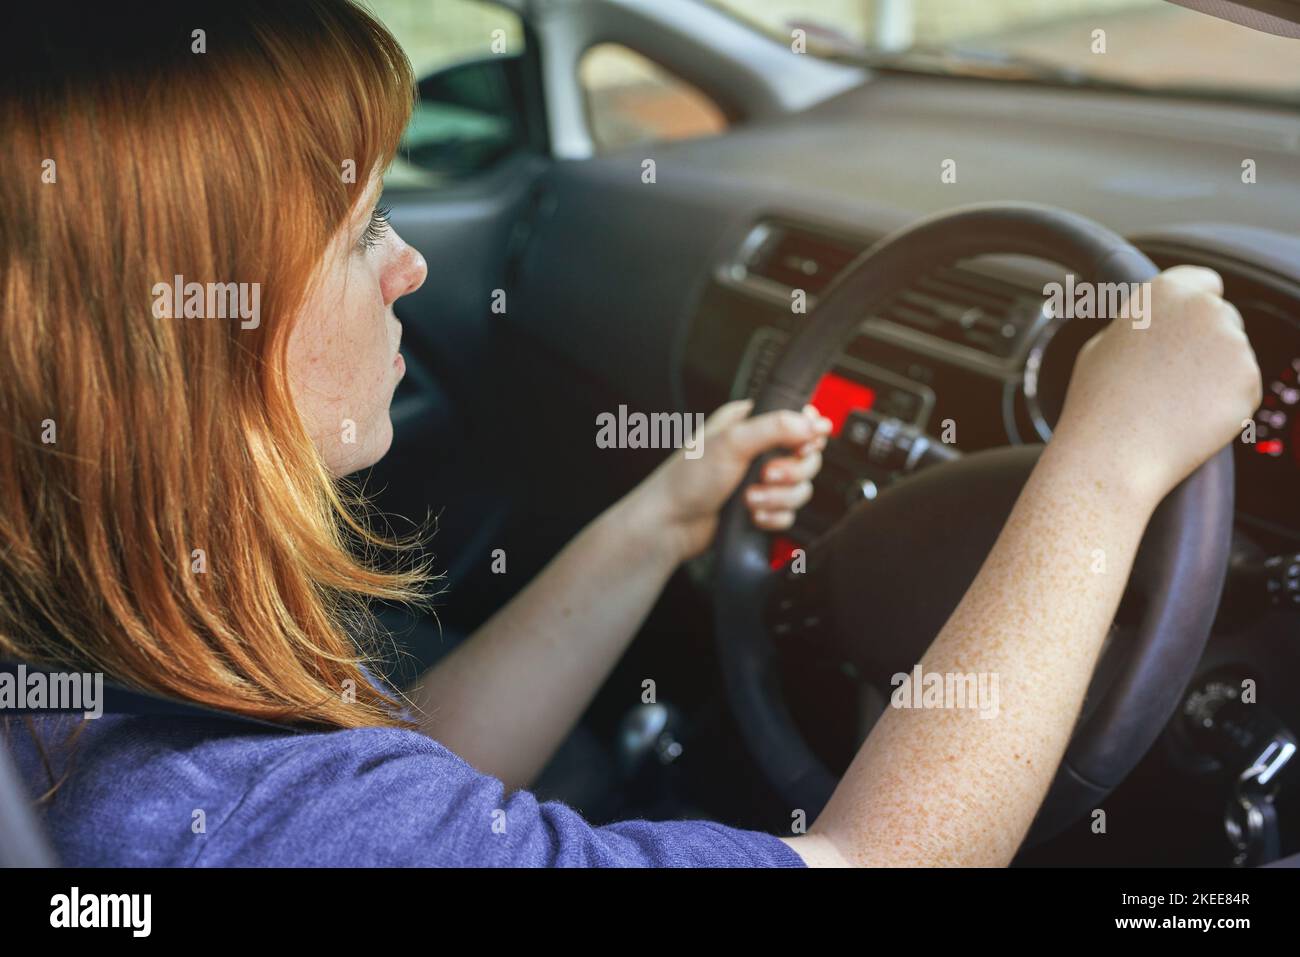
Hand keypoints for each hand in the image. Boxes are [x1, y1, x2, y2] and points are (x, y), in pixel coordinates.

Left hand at [636, 400, 832, 562]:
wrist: (670, 524)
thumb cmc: (688, 479)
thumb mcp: (731, 442)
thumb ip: (775, 427)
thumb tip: (811, 424)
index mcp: (749, 422)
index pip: (797, 419)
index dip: (809, 432)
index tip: (808, 444)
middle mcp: (758, 449)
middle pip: (806, 456)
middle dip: (790, 471)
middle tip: (767, 475)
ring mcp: (761, 480)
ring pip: (800, 487)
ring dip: (777, 497)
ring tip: (749, 499)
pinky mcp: (761, 507)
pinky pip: (789, 513)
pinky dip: (773, 516)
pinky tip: (753, 516)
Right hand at [1052, 265, 1261, 507]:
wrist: (1113, 453)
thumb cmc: (1098, 403)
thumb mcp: (1101, 345)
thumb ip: (1139, 324)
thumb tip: (1153, 326)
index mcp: (1163, 293)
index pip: (1203, 281)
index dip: (1195, 305)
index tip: (1187, 326)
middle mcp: (1203, 310)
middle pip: (1222, 318)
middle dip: (1205, 343)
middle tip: (1172, 377)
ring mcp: (1231, 345)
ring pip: (1234, 355)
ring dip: (1215, 373)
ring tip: (1174, 401)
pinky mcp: (1249, 382)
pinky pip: (1243, 388)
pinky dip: (1224, 402)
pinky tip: (1189, 417)